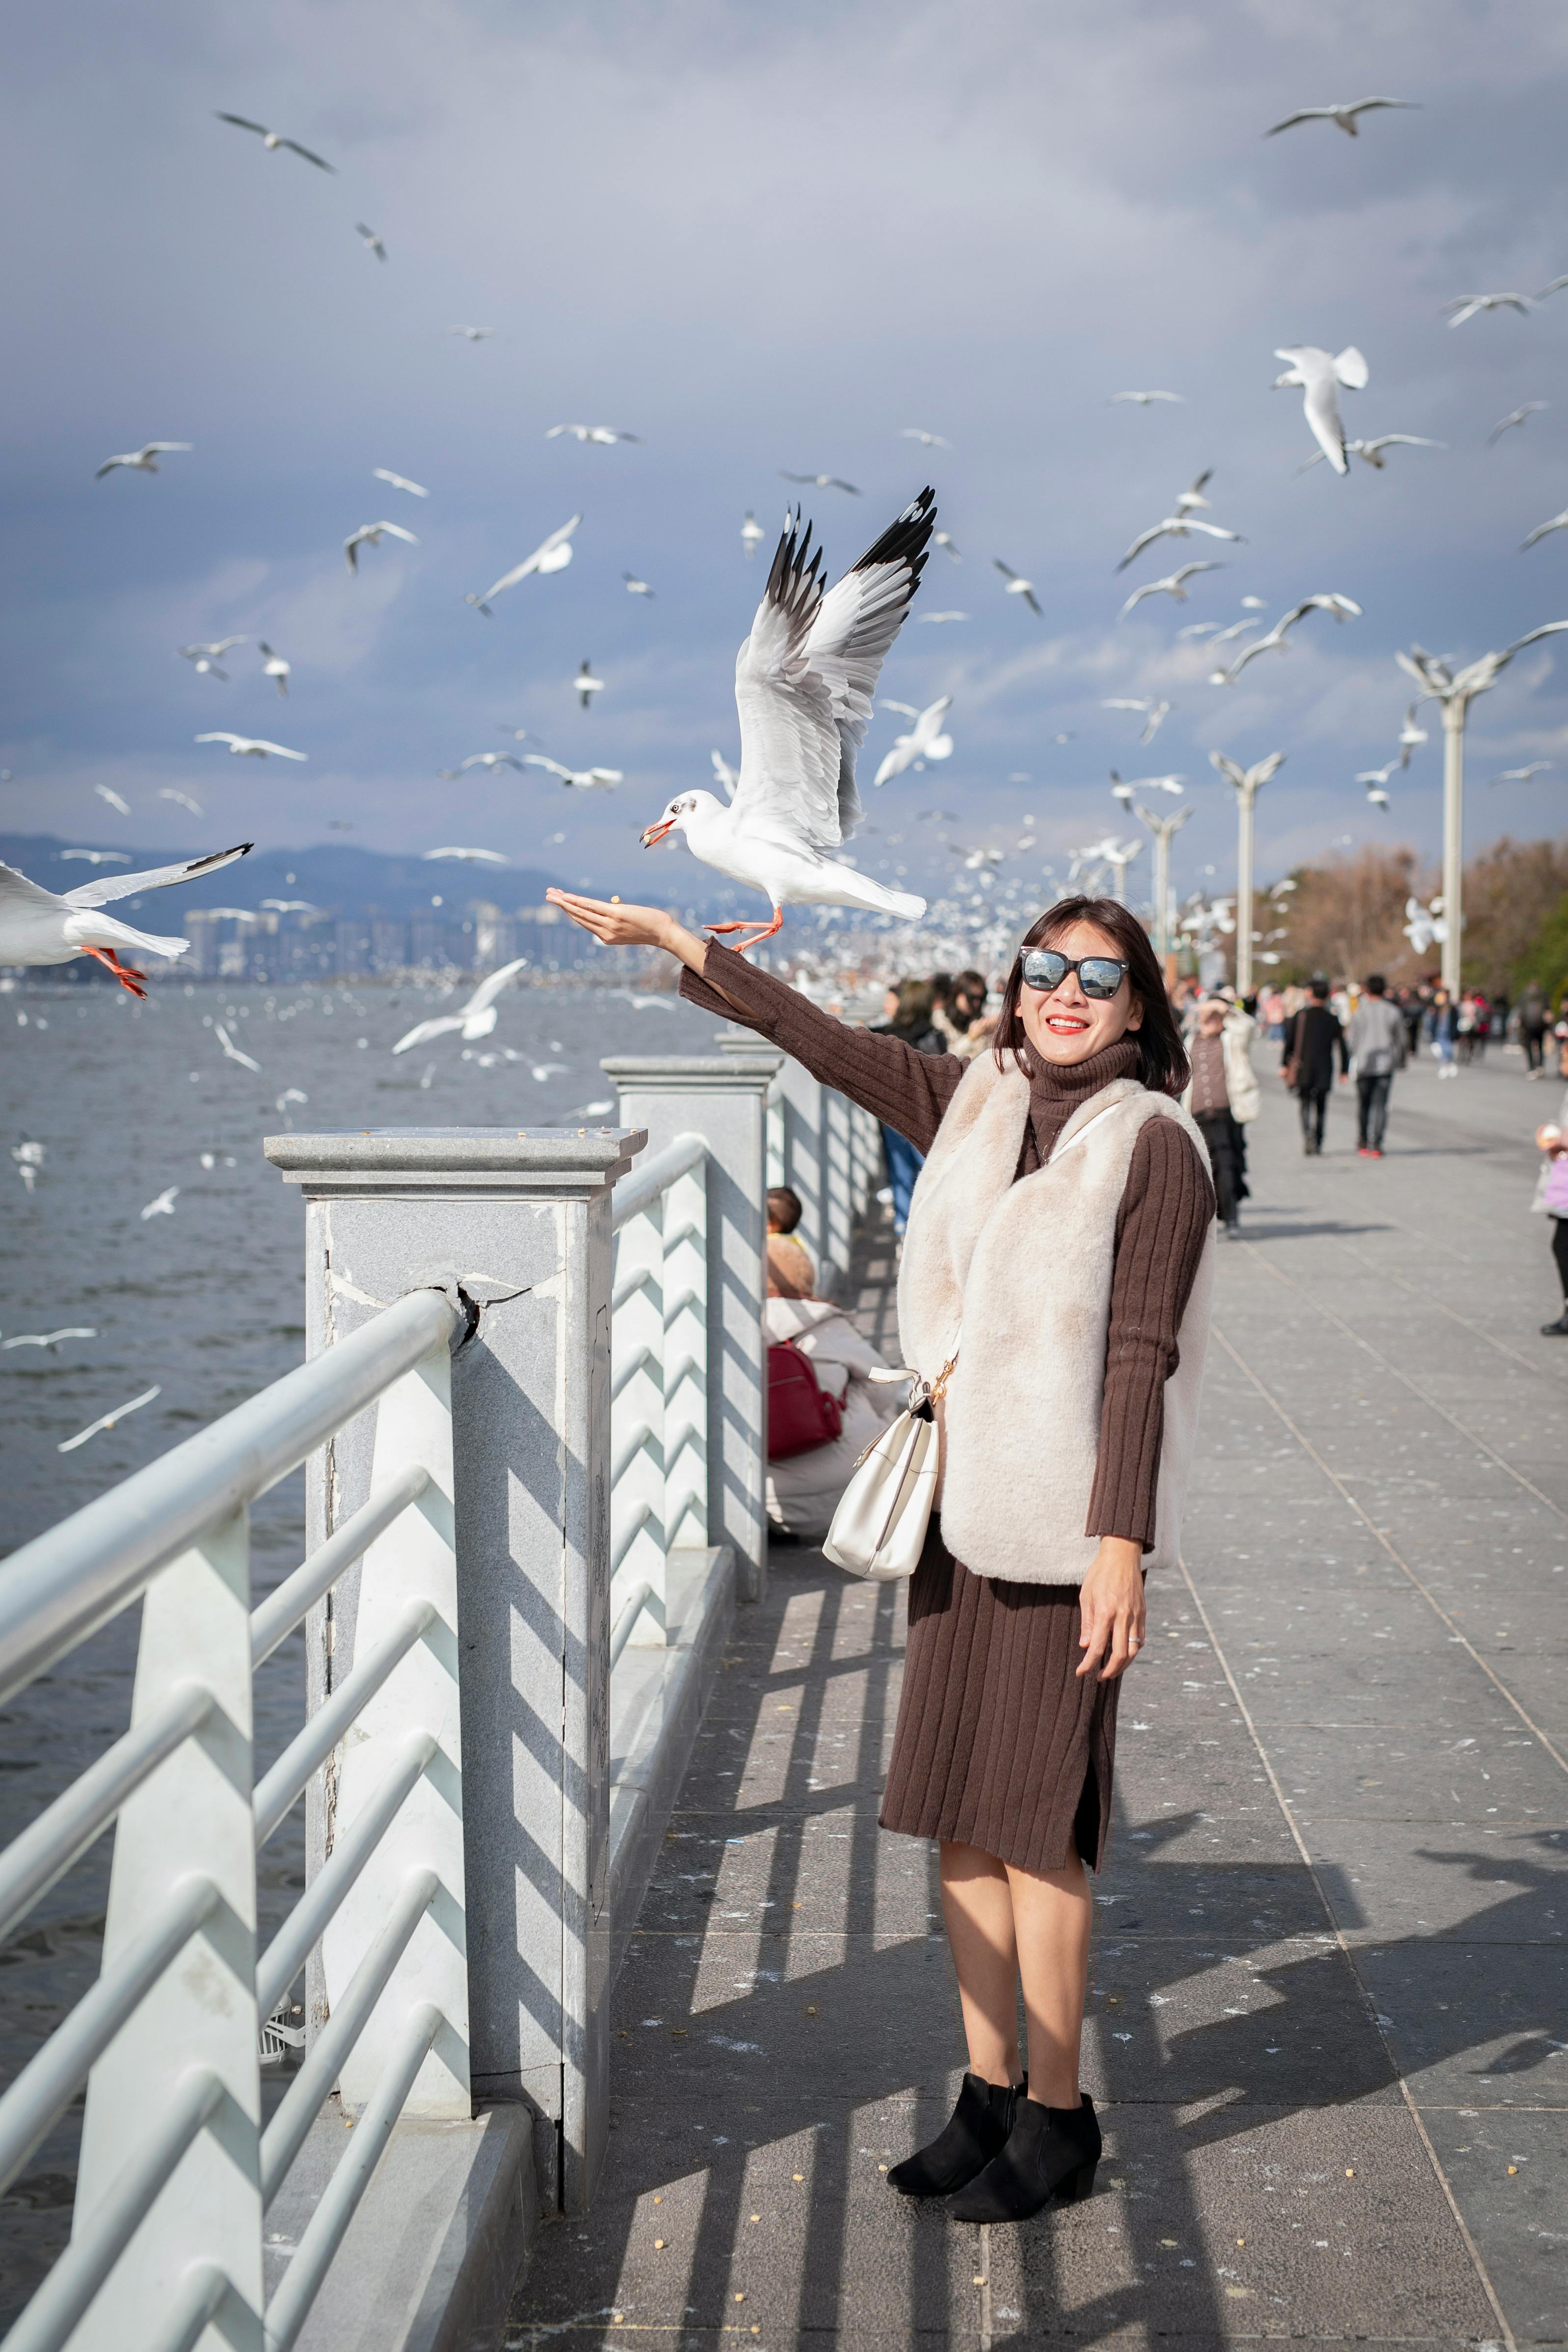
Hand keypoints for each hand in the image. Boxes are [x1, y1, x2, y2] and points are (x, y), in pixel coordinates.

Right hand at [545, 889, 706, 974]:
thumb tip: (609, 907)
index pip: (584, 922)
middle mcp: (605, 933)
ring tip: (551, 895)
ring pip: (581, 912)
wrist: (664, 933)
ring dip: (564, 902)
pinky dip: (578, 902)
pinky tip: (567, 897)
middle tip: (547, 896)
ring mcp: (609, 924)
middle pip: (578, 917)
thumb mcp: (629, 924)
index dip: (570, 912)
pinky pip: (592, 908)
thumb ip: (616, 917)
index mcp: (607, 936)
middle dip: (562, 906)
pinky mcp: (616, 916)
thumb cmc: (650, 927)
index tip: (560, 902)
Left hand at [1075, 1538, 1145, 1680]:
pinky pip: (1140, 1638)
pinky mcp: (1143, 1613)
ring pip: (1133, 1651)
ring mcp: (1136, 1615)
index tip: (1081, 1673)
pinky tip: (1124, 1654)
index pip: (1096, 1647)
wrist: (1122, 1555)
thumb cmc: (1100, 1574)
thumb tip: (1085, 1646)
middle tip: (1099, 1676)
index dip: (1088, 1664)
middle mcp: (1123, 1616)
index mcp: (1105, 1612)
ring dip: (1123, 1665)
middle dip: (1109, 1671)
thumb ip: (1087, 1623)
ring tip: (1112, 1669)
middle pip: (1119, 1655)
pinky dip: (1132, 1651)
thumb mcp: (1086, 1596)